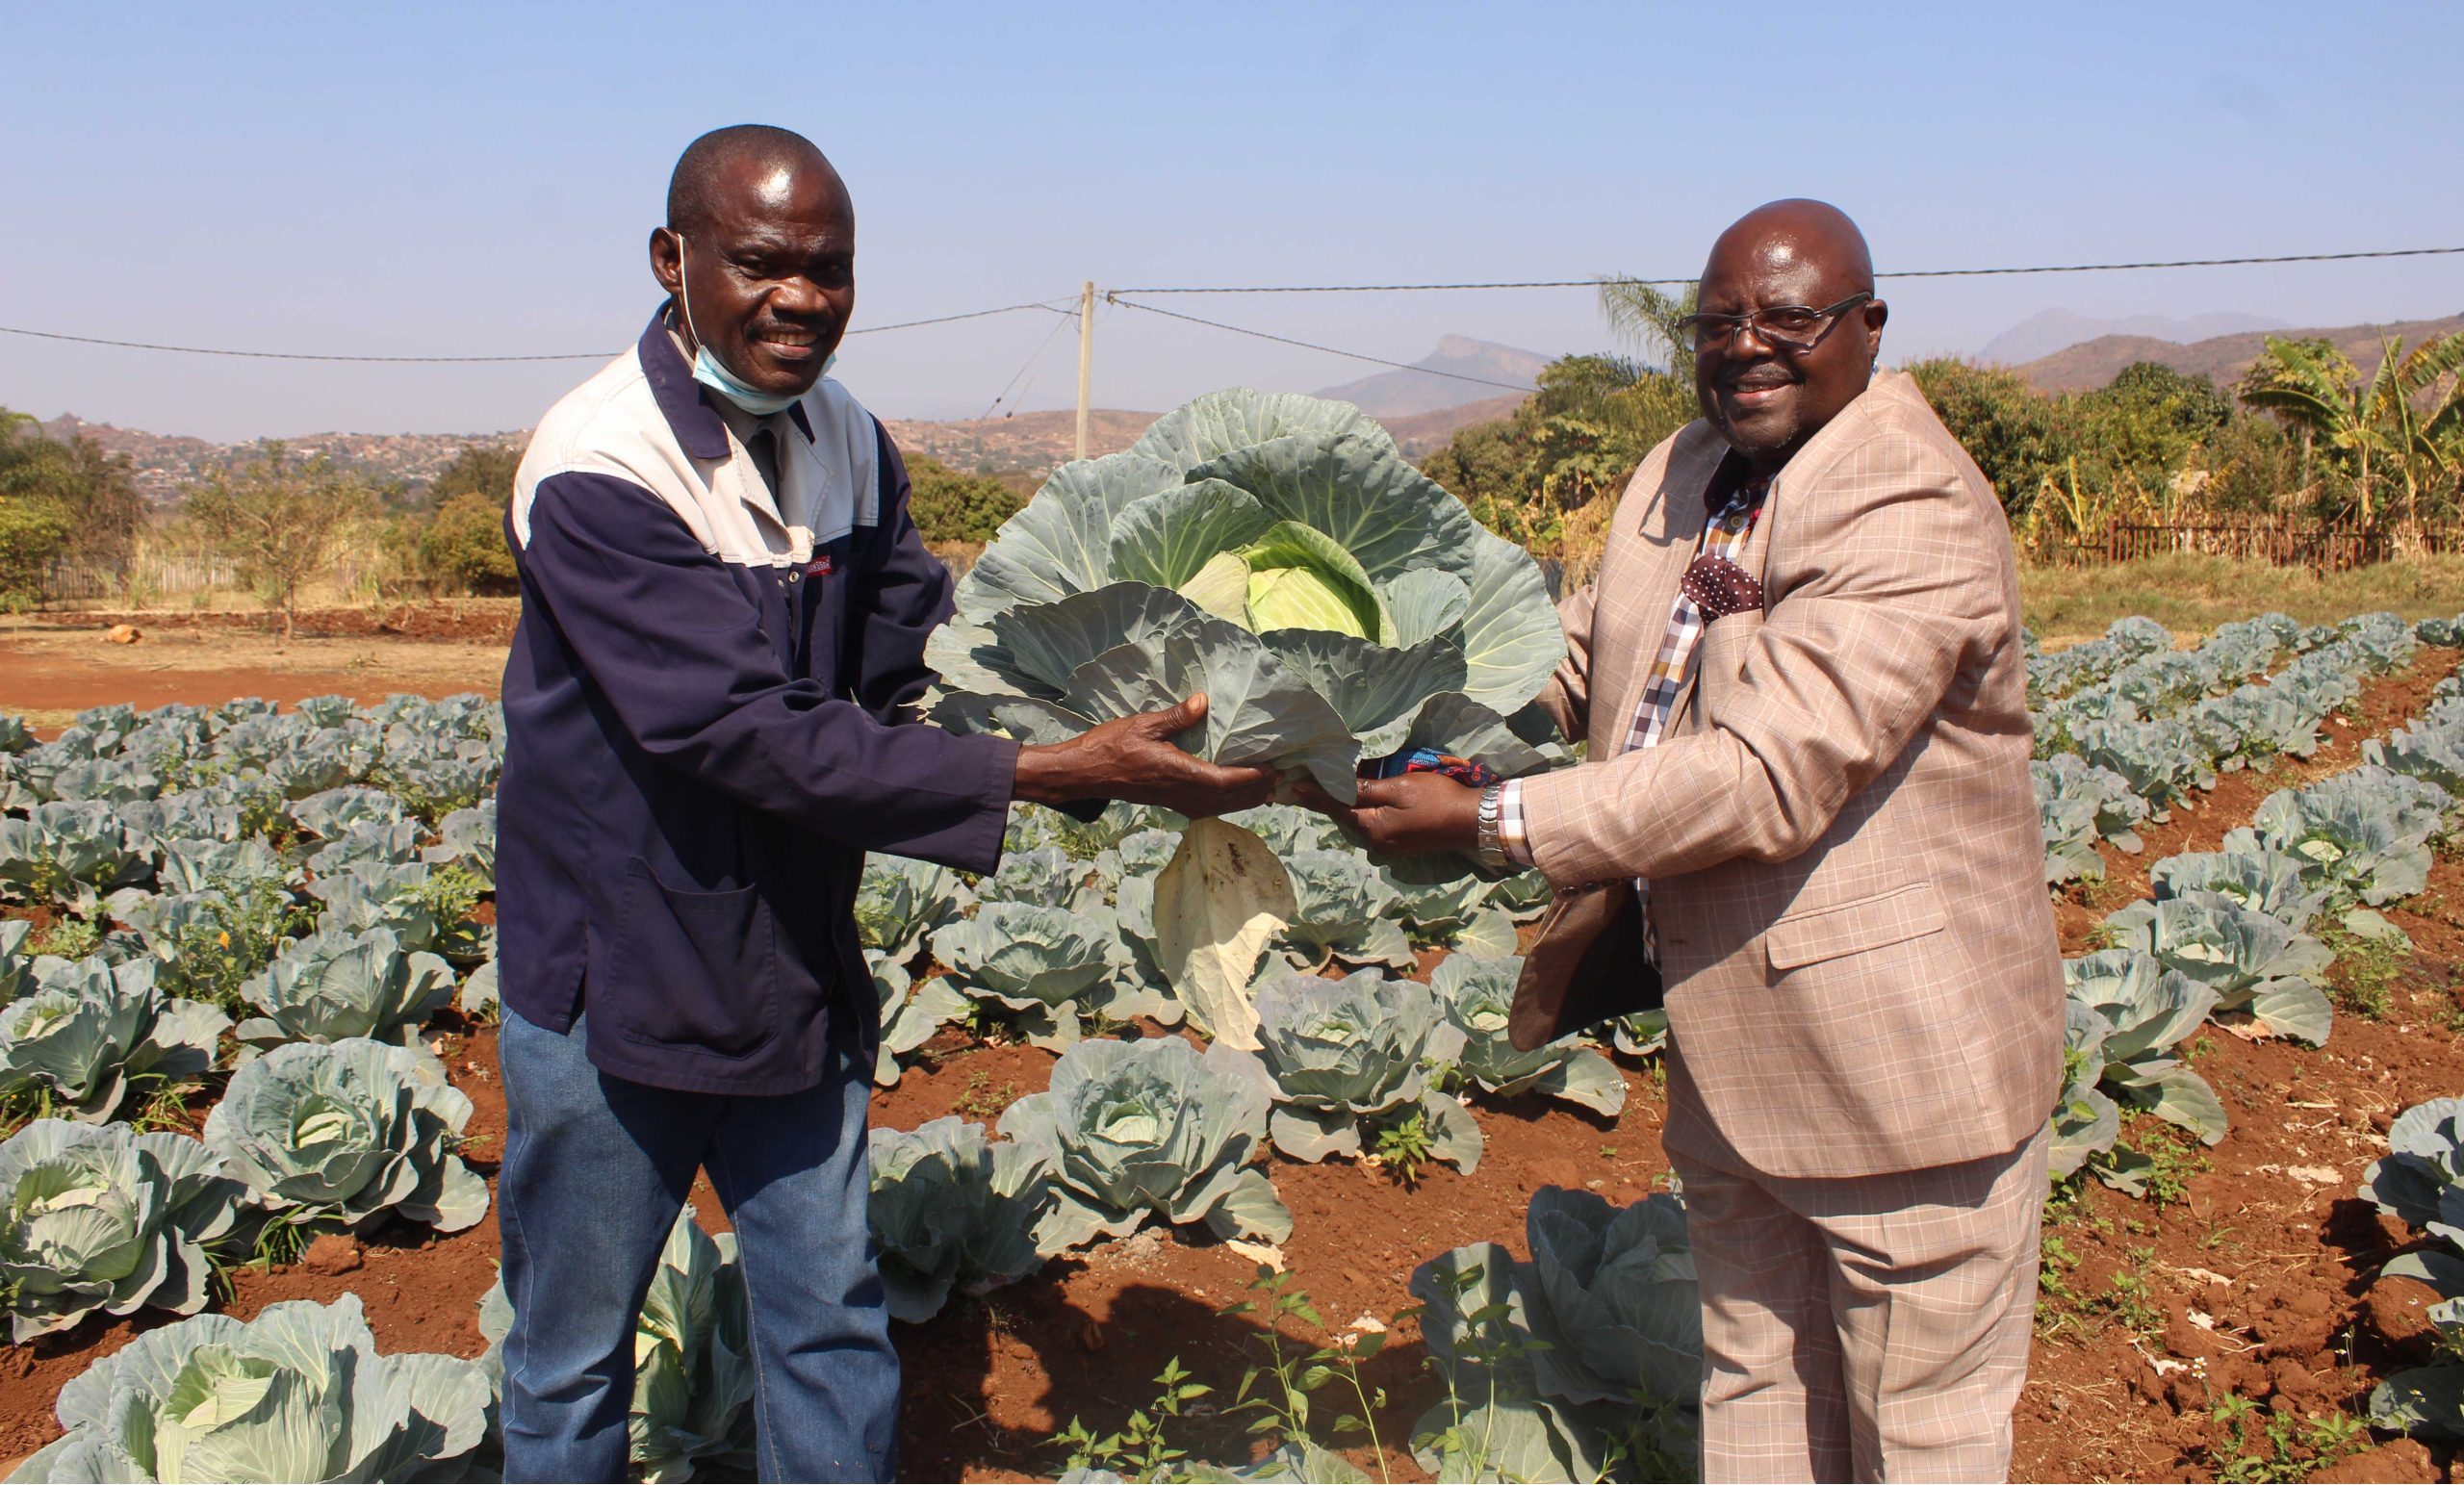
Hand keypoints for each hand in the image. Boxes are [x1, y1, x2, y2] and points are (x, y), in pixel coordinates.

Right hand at [1013, 693, 1276, 818]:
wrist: (1083, 773)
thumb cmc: (1110, 747)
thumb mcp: (1142, 724)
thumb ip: (1175, 716)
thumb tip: (1203, 701)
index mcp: (1178, 772)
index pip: (1224, 780)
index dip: (1251, 777)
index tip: (1271, 768)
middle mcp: (1180, 792)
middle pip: (1227, 799)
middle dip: (1254, 790)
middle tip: (1278, 779)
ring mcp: (1173, 800)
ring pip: (1217, 807)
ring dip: (1242, 800)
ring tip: (1264, 791)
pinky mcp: (1167, 801)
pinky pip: (1204, 808)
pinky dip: (1223, 804)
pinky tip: (1229, 798)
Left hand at [1290, 770, 1482, 855]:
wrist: (1471, 821)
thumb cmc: (1437, 799)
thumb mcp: (1400, 788)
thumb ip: (1367, 790)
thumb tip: (1339, 787)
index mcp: (1373, 828)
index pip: (1336, 808)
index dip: (1315, 795)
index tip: (1295, 785)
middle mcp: (1376, 841)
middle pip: (1344, 817)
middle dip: (1324, 801)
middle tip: (1302, 785)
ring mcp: (1388, 845)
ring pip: (1357, 822)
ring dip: (1340, 806)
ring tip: (1320, 790)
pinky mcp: (1399, 842)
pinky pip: (1370, 825)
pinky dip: (1358, 812)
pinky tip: (1352, 801)